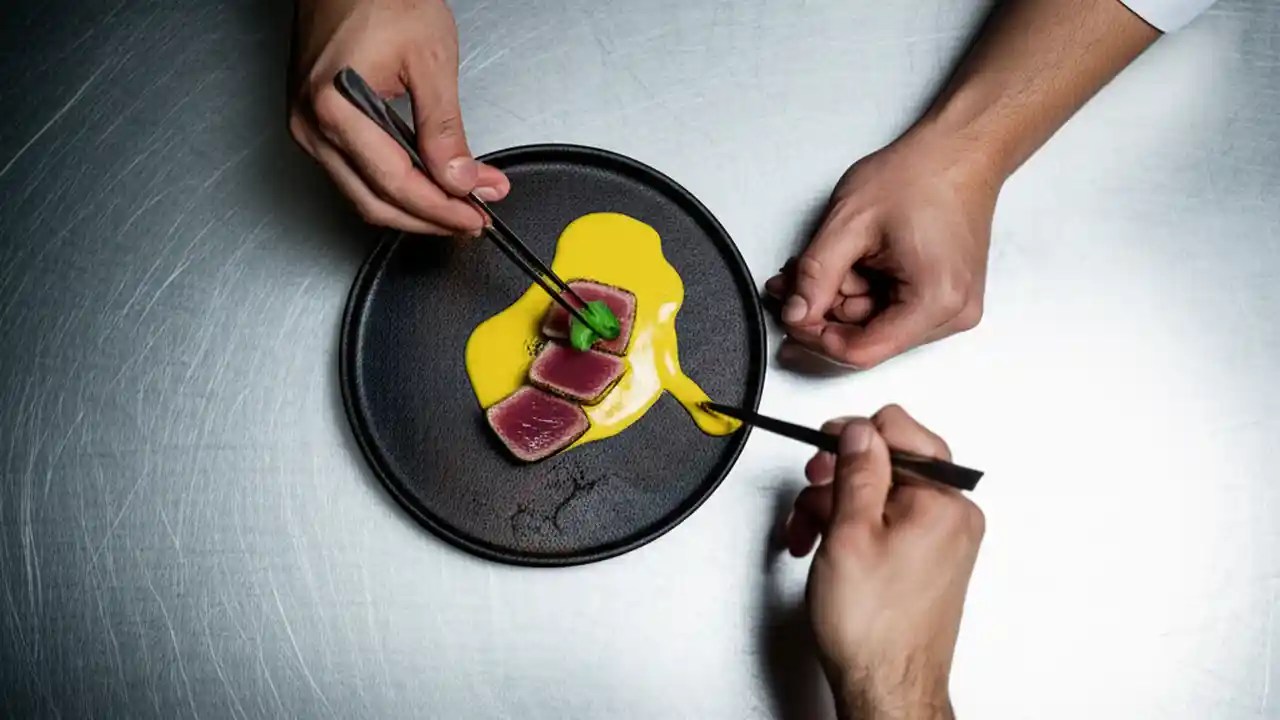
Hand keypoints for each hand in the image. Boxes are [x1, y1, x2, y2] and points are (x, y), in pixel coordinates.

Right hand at [289, 0, 509, 235]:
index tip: (475, 216)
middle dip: (429, 218)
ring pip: (363, 196)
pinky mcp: (315, 128)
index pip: (395, 183)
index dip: (440, 209)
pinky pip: (355, 177)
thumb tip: (460, 179)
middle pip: (375, 203)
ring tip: (457, 207)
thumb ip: (445, 128)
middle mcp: (311, 126)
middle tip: (472, 220)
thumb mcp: (430, 59)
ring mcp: (308, 130)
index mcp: (334, 107)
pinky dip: (394, 190)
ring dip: (413, 209)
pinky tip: (426, 188)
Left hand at [766, 130, 998, 367]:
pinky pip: (890, 308)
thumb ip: (816, 275)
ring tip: (815, 262)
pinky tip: (844, 263)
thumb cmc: (920, 174)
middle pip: (868, 339)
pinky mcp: (945, 296)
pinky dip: (860, 290)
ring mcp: (952, 307)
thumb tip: (795, 314)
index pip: (862, 352)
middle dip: (824, 311)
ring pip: (874, 324)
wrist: (960, 151)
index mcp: (935, 301)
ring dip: (839, 297)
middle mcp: (952, 314)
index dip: (816, 337)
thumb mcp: (850, 223)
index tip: (791, 314)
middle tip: (793, 279)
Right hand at [787, 405, 983, 718]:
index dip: (850, 438)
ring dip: (836, 506)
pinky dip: (854, 527)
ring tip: (811, 537)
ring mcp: (942, 537)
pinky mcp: (927, 557)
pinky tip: (828, 549)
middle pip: (888, 459)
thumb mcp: (849, 532)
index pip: (897, 428)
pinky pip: (888, 520)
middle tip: (813, 499)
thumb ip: (856, 470)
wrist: (886, 686)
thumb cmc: (872, 626)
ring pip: (881, 491)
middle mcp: (953, 514)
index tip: (822, 458)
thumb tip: (858, 430)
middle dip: (838, 477)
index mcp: (944, 500)